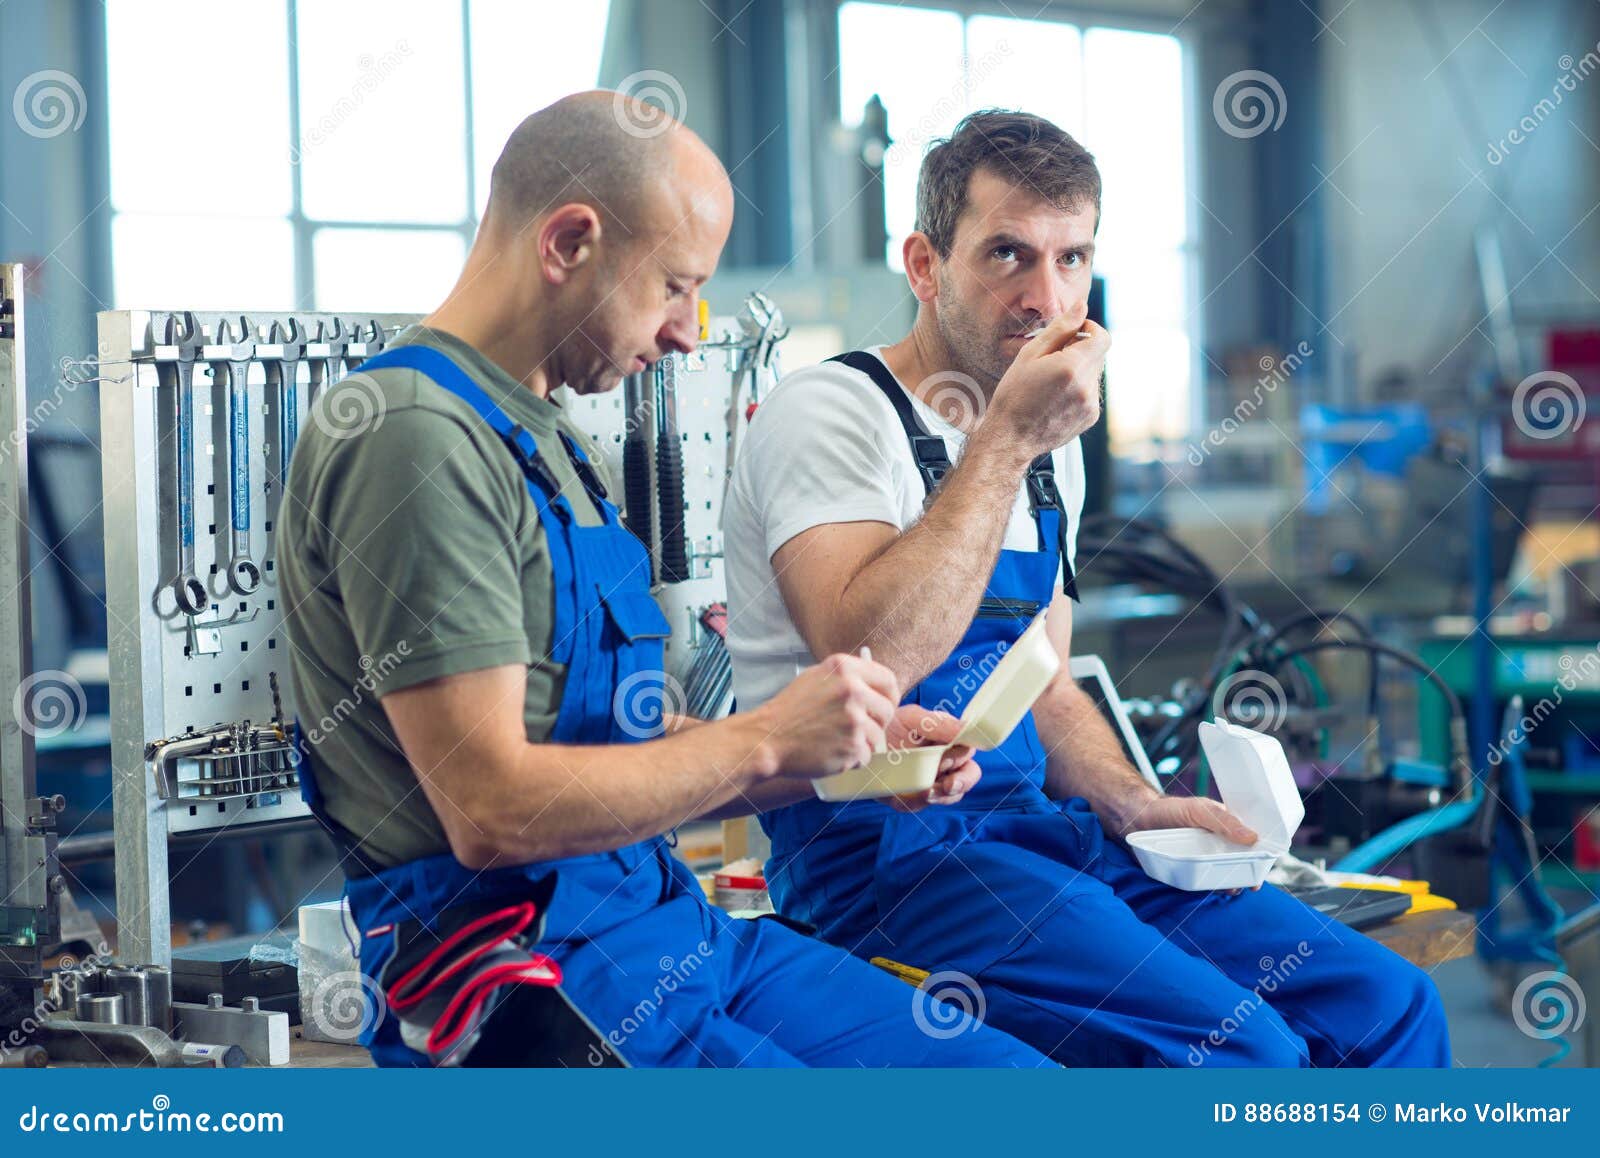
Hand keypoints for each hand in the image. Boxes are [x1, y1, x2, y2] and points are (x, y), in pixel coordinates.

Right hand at [753, 653, 901, 778]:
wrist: (768, 739)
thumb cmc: (790, 710)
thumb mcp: (817, 677)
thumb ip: (848, 677)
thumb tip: (877, 684)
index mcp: (845, 668)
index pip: (888, 680)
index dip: (889, 695)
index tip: (883, 704)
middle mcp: (853, 691)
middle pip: (888, 710)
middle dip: (876, 721)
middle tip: (856, 727)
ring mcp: (854, 720)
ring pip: (878, 736)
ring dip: (862, 742)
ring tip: (836, 740)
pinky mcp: (852, 747)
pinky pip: (866, 756)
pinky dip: (853, 758)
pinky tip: (833, 752)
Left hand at [884, 706, 980, 811]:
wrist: (860, 738)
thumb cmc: (890, 724)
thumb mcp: (913, 718)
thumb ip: (940, 723)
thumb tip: (965, 728)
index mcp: (948, 742)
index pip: (968, 752)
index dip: (962, 759)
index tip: (950, 759)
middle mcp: (944, 763)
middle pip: (967, 777)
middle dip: (961, 783)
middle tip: (948, 785)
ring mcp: (929, 782)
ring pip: (947, 796)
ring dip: (941, 796)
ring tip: (926, 792)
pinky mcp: (909, 797)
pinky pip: (916, 805)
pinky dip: (913, 802)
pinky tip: (902, 796)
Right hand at [983, 316, 1108, 458]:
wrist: (1011, 438)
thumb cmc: (1014, 396)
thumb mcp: (1030, 355)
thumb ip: (1060, 328)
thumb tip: (1080, 307)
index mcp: (1073, 367)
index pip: (1102, 337)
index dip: (1089, 329)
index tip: (1073, 332)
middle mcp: (1087, 387)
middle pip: (1098, 355)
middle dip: (1080, 350)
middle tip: (1052, 359)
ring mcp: (1090, 405)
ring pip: (1093, 374)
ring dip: (1078, 371)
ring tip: (1051, 383)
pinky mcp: (1090, 418)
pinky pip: (1090, 393)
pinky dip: (1078, 389)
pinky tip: (1055, 398)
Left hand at [1114, 794, 1262, 892]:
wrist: (1135, 819)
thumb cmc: (1169, 810)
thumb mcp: (1199, 810)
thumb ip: (1223, 821)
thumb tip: (1252, 837)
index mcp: (1225, 829)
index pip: (1249, 844)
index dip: (1260, 857)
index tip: (1263, 869)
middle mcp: (1216, 846)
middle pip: (1238, 864)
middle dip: (1245, 876)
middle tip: (1246, 884)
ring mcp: (1202, 860)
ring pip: (1221, 876)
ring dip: (1227, 884)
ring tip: (1228, 888)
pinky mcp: (1187, 872)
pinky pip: (1201, 884)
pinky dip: (1207, 888)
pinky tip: (1207, 890)